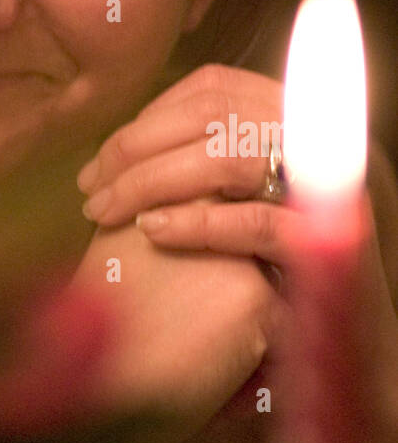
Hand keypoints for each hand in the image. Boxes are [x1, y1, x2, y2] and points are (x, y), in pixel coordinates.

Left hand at [76, 63, 397, 442]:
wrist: (352, 353)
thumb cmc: (285, 274)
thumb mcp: (250, 197)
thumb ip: (209, 158)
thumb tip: (128, 142)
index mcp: (301, 116)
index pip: (213, 89)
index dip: (149, 118)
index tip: (103, 159)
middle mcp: (324, 139)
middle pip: (214, 113)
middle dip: (137, 147)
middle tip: (90, 187)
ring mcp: (334, 190)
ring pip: (230, 157)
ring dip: (153, 180)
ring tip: (107, 211)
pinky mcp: (334, 250)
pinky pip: (258, 223)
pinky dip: (198, 223)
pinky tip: (152, 233)